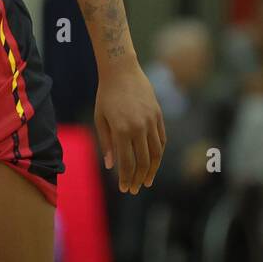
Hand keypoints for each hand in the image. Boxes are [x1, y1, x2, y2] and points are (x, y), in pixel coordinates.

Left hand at [94, 63, 165, 194]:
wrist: (122, 72)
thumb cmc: (106, 96)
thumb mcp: (100, 119)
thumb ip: (106, 143)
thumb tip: (111, 165)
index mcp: (122, 130)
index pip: (127, 162)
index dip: (126, 178)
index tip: (125, 189)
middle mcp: (139, 128)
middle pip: (143, 161)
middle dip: (139, 178)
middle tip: (135, 189)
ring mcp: (152, 122)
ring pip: (156, 153)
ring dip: (152, 170)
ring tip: (146, 181)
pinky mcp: (159, 116)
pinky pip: (162, 140)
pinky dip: (159, 154)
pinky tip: (153, 163)